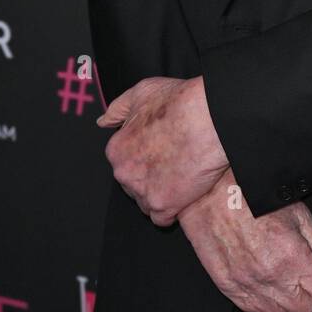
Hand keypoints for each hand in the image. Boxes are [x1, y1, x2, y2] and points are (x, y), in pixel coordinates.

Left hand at [97, 75, 227, 225]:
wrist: (208, 118)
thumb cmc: (179, 102)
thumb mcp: (142, 92)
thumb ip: (119, 108)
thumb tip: (103, 121)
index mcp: (117, 149)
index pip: (125, 164)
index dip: (145, 159)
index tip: (162, 152)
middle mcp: (124, 173)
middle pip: (134, 185)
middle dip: (151, 179)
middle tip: (175, 164)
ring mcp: (142, 191)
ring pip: (147, 203)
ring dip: (162, 195)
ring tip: (183, 178)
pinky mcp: (164, 206)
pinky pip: (163, 219)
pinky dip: (173, 211)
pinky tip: (186, 195)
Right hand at [178, 168, 311, 311]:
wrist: (213, 195)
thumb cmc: (255, 197)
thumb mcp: (299, 213)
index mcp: (294, 256)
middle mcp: (272, 276)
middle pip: (304, 309)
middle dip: (308, 293)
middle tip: (299, 271)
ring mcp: (248, 284)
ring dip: (284, 298)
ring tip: (276, 270)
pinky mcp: (229, 287)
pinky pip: (254, 309)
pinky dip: (263, 300)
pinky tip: (261, 279)